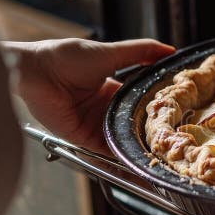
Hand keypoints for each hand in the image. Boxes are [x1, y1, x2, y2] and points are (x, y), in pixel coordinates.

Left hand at [3, 38, 173, 151]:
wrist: (36, 71)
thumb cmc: (66, 57)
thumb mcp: (110, 52)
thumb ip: (141, 51)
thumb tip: (169, 49)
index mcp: (113, 91)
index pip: (141, 106)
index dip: (158, 112)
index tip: (179, 117)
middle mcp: (105, 111)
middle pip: (133, 127)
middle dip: (150, 137)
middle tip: (174, 144)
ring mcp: (95, 126)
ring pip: (122, 143)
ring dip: (138, 152)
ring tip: (161, 161)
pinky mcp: (83, 139)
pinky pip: (106, 153)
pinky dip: (120, 161)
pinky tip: (137, 165)